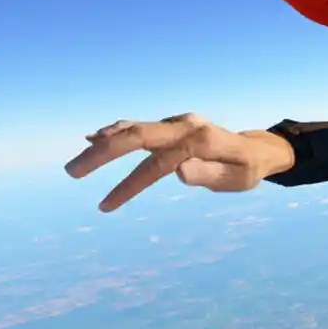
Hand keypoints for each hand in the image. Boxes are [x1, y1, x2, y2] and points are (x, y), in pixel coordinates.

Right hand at [64, 113, 292, 211]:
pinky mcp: (171, 126)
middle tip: (72, 172)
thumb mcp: (236, 179)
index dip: (128, 185)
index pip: (156, 164)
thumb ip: (209, 175)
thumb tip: (178, 171)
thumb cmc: (246, 169)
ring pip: (133, 128)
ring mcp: (177, 123)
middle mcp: (185, 125)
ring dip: (102, 144)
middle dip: (101, 153)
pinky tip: (94, 138)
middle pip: (136, 135)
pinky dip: (116, 132)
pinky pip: (139, 127)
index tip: (104, 206)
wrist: (256, 149)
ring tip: (75, 164)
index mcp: (201, 140)